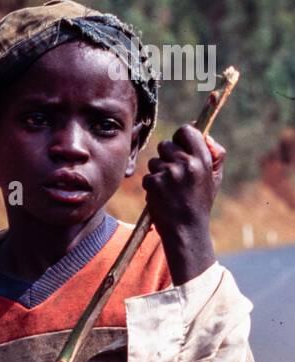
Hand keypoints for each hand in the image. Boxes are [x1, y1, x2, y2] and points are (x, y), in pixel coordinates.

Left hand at [142, 125, 224, 283]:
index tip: (180, 145)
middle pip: (165, 144)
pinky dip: (152, 186)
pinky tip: (161, 197)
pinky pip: (147, 176)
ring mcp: (168, 173)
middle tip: (173, 174)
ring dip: (158, 172)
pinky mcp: (154, 184)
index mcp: (202, 159)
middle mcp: (185, 163)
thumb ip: (214, 153)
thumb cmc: (200, 203)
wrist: (187, 231)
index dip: (180, 137)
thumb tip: (206, 134)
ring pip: (154, 161)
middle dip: (167, 157)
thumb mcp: (215, 178)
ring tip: (169, 189)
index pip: (186, 130)